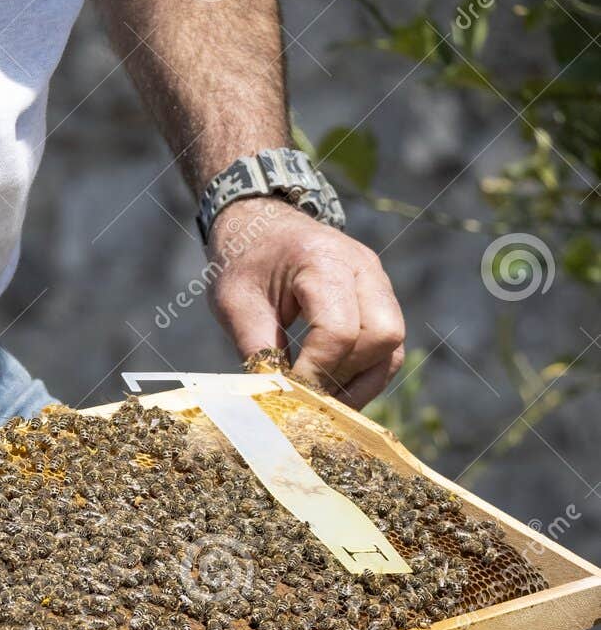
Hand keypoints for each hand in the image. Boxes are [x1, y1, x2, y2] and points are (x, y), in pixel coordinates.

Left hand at [206, 199, 405, 408]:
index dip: (316, 372)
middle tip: (308, 398)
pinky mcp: (380, 300)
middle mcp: (363, 268)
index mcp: (324, 261)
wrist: (260, 225)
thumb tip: (276, 403)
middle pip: (382, 336)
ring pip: (393, 346)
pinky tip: (335, 393)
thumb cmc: (245, 261)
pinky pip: (389, 349)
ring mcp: (378, 283)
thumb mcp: (236, 305)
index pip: (338, 330)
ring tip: (322, 404)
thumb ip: (258, 353)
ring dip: (360, 384)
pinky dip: (366, 377)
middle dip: (344, 376)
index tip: (290, 394)